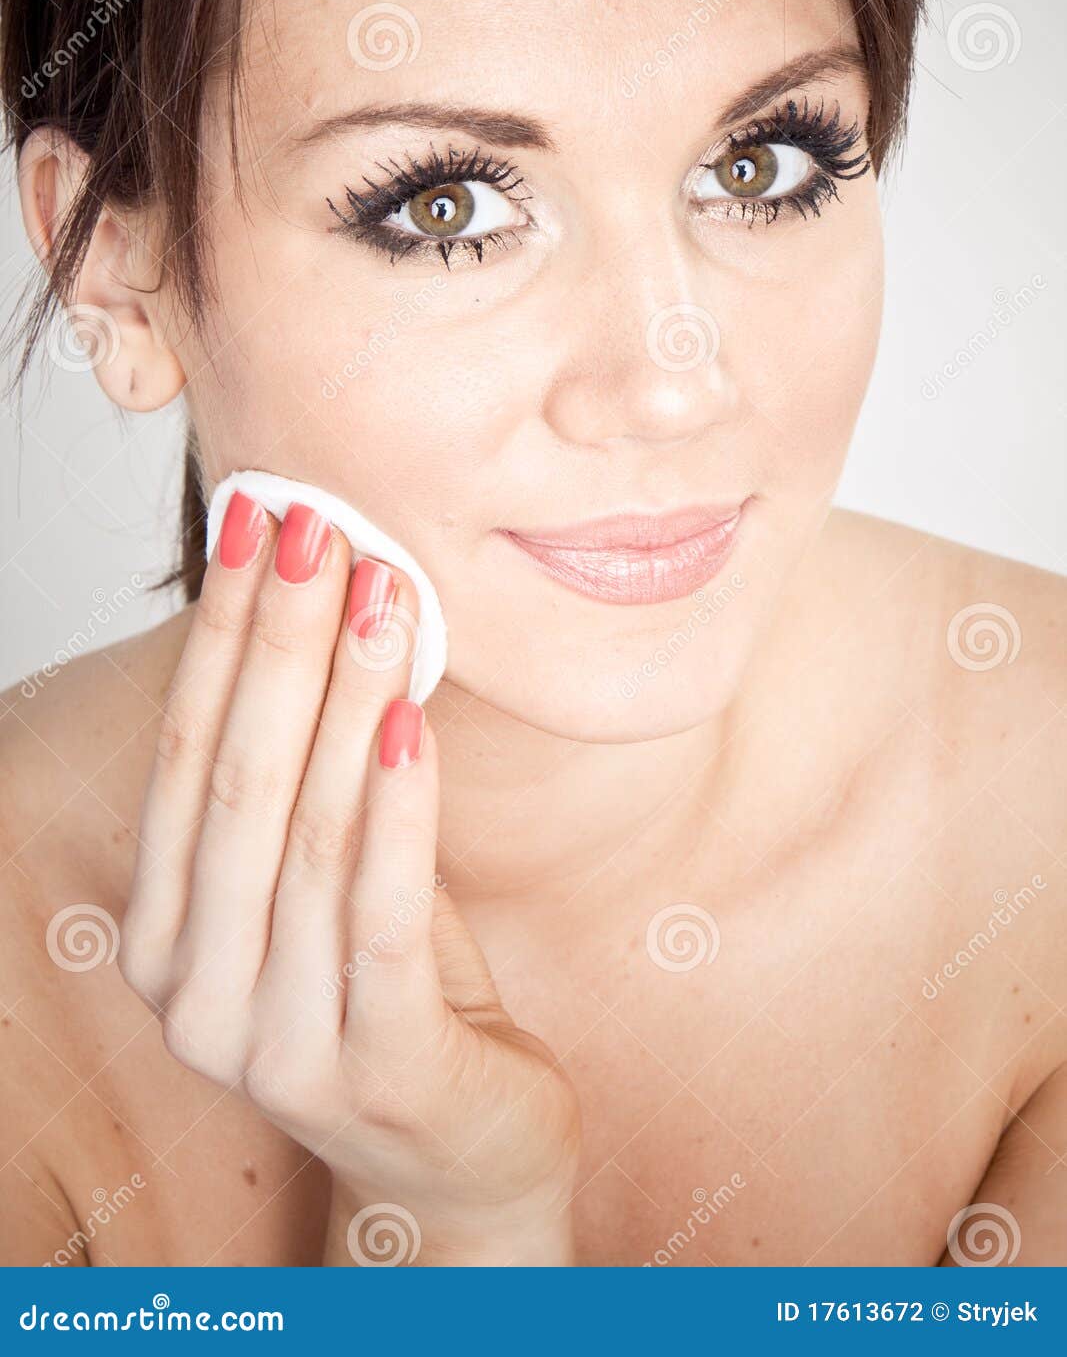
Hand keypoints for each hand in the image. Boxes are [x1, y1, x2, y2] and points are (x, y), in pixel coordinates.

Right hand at [119, 493, 581, 1264]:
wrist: (463, 1154)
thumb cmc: (395, 988)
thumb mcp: (327, 873)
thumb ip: (304, 777)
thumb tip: (315, 602)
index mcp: (168, 936)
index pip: (188, 755)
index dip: (223, 634)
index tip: (259, 524)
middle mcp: (197, 995)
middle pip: (239, 781)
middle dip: (280, 641)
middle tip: (319, 526)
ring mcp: (278, 1043)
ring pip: (308, 833)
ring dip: (348, 697)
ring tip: (384, 592)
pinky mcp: (380, 1067)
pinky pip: (384, 912)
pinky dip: (399, 807)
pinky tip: (415, 717)